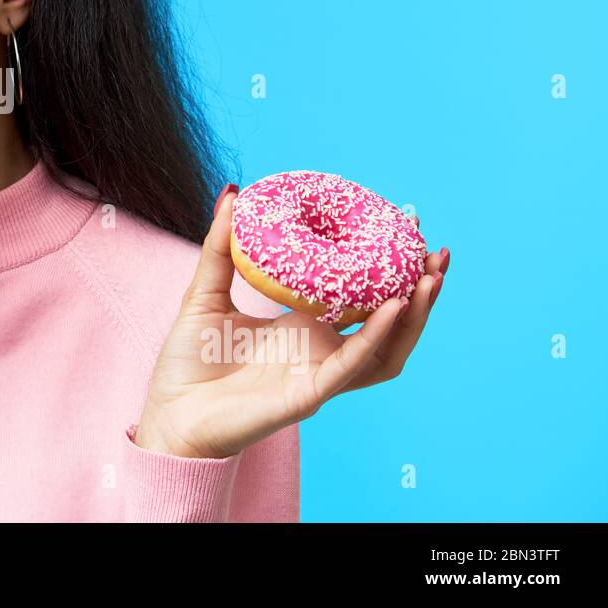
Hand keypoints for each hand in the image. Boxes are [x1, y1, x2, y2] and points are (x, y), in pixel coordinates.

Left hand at [133, 187, 449, 459]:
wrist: (171, 414)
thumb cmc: (189, 362)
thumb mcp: (205, 291)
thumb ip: (220, 246)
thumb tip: (234, 192)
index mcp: (304, 326)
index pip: (361, 296)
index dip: (387, 268)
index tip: (405, 230)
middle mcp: (320, 350)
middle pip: (389, 323)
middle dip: (419, 289)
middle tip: (436, 252)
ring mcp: (320, 374)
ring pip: (387, 348)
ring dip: (415, 316)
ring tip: (430, 277)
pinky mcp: (310, 394)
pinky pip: (354, 365)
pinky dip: (377, 336)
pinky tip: (396, 306)